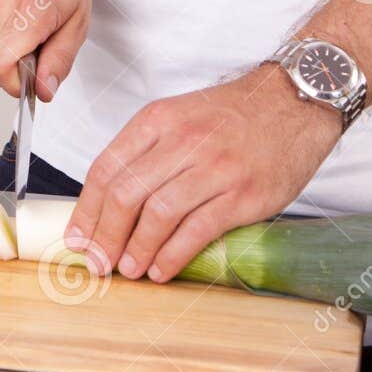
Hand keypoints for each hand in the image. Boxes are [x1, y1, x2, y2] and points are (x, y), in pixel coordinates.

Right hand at [0, 0, 92, 100]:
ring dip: (9, 49)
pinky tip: (13, 13)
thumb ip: (60, 60)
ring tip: (27, 19)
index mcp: (22, 11)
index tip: (36, 75)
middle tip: (41, 34)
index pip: (1, 71)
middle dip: (21, 63)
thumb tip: (44, 90)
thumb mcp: (78, 19)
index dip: (20, 82)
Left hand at [65, 65, 339, 281]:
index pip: (107, 168)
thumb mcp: (181, 117)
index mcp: (158, 120)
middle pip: (125, 194)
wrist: (294, 102)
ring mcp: (214, 167)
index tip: (76, 237)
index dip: (86, 209)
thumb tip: (110, 201)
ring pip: (157, 214)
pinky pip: (196, 230)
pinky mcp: (243, 194)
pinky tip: (161, 269)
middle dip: (104, 235)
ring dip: (136, 249)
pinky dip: (172, 255)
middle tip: (97, 262)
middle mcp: (182, 141)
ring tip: (127, 269)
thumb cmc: (234, 116)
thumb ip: (148, 152)